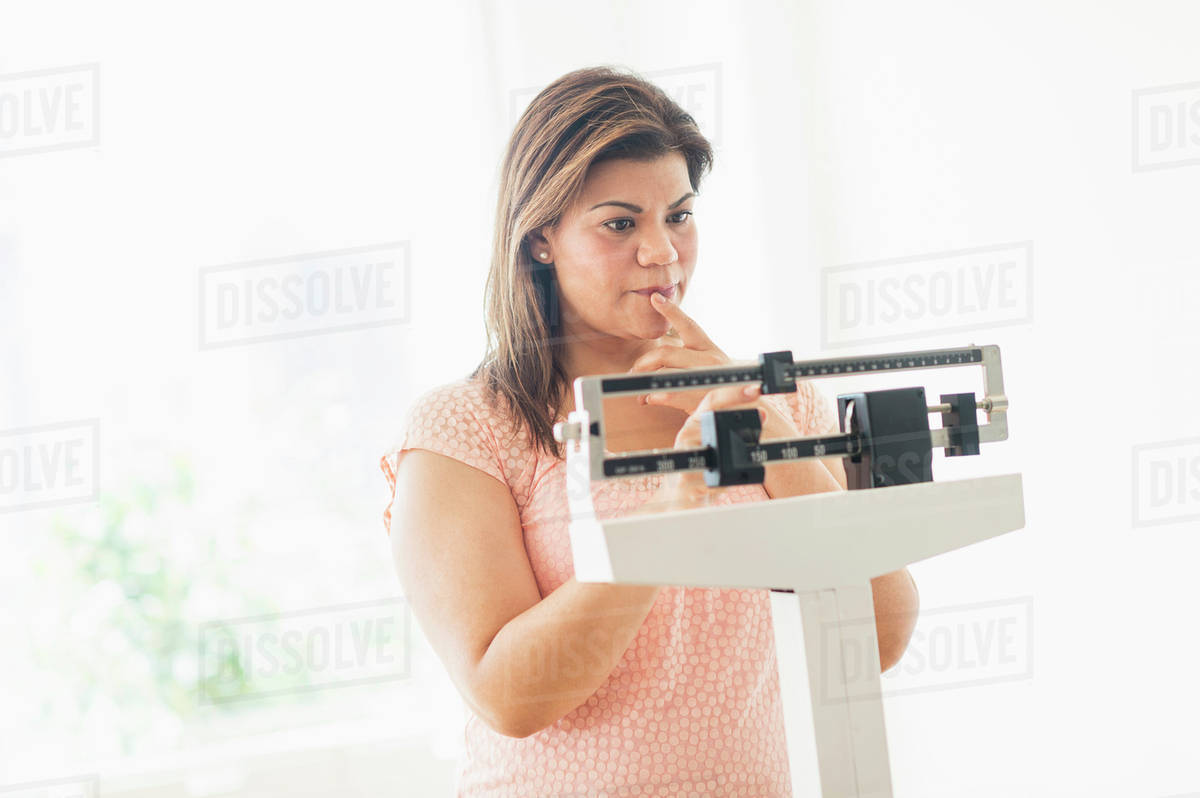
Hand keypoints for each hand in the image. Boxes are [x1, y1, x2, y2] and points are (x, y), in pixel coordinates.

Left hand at [631, 291, 802, 443]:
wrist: (751, 410)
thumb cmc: (727, 387)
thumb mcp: (713, 366)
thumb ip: (688, 359)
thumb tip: (657, 361)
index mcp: (710, 349)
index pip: (689, 326)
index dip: (671, 311)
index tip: (655, 297)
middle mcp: (709, 360)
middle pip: (666, 353)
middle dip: (644, 361)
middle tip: (634, 371)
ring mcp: (707, 380)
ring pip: (666, 374)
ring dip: (645, 382)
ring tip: (639, 392)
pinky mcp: (703, 399)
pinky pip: (671, 396)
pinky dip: (656, 397)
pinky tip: (649, 400)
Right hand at [651, 383, 766, 509]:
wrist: (677, 499)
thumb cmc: (701, 469)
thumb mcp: (715, 445)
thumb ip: (734, 430)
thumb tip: (763, 415)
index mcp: (696, 423)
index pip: (713, 400)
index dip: (734, 392)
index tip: (755, 389)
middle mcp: (687, 435)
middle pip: (716, 422)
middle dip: (738, 429)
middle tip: (759, 424)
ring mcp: (683, 456)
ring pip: (717, 453)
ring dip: (732, 461)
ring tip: (734, 466)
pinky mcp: (683, 480)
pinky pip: (712, 480)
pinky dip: (722, 484)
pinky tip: (720, 484)